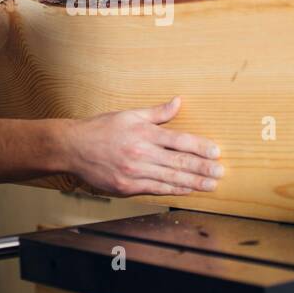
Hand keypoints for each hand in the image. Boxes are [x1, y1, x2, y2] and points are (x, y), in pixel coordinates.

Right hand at [64, 96, 221, 196]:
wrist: (73, 148)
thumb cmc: (101, 129)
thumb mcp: (130, 114)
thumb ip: (157, 113)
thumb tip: (178, 102)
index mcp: (143, 133)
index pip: (179, 140)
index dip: (200, 147)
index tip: (216, 151)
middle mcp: (141, 153)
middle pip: (178, 162)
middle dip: (202, 168)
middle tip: (220, 172)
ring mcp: (134, 172)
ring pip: (170, 179)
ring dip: (193, 183)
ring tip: (211, 185)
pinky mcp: (127, 187)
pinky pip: (155, 189)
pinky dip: (174, 191)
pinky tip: (188, 190)